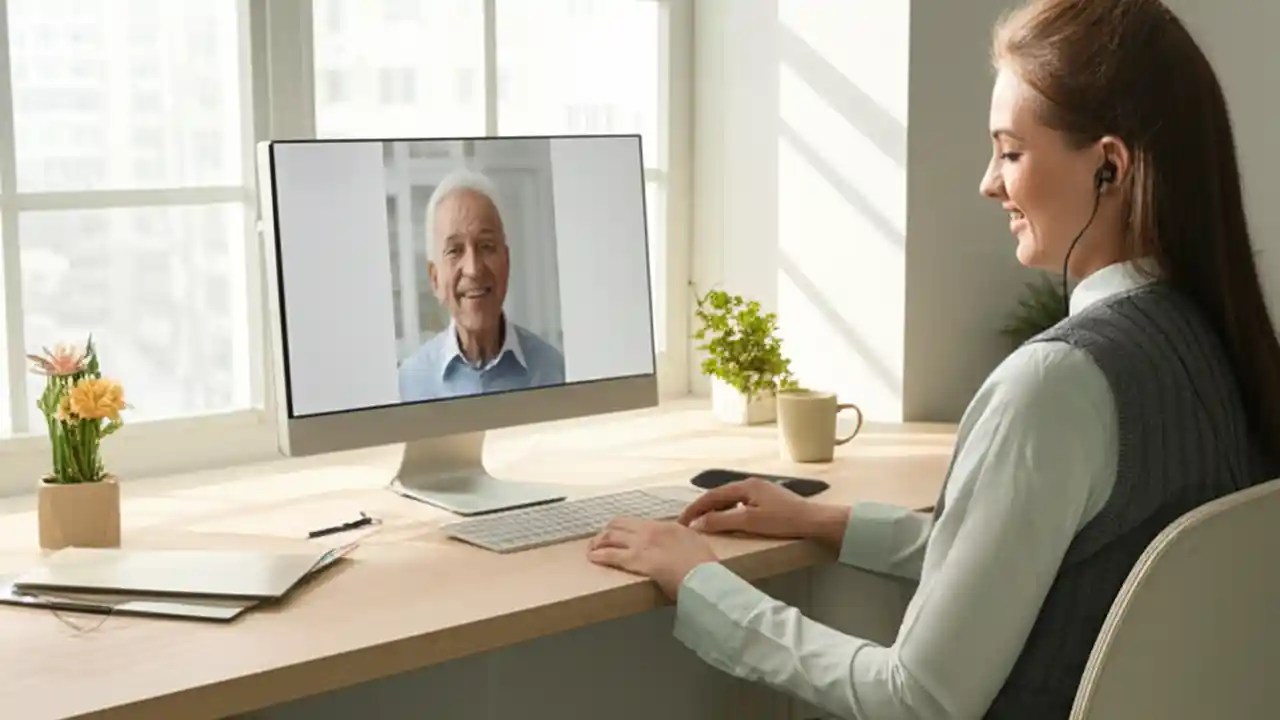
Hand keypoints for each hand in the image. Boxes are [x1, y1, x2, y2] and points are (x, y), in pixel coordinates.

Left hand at [587, 517, 717, 599]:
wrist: (703, 575)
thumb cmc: (704, 565)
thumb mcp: (696, 544)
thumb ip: (684, 539)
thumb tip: (680, 541)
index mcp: (667, 526)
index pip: (639, 523)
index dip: (625, 527)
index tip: (619, 532)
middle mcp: (651, 530)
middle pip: (621, 525)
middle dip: (607, 531)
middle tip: (600, 539)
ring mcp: (642, 543)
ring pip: (612, 536)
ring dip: (599, 541)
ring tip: (592, 548)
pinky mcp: (636, 560)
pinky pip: (611, 554)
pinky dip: (599, 555)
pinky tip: (593, 558)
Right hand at [678, 478, 850, 548]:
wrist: (815, 522)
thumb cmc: (783, 521)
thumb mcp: (749, 522)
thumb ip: (721, 520)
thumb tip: (698, 523)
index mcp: (745, 485)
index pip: (711, 495)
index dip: (694, 508)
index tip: (681, 521)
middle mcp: (752, 484)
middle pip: (720, 495)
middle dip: (702, 509)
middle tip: (688, 523)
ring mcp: (762, 491)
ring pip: (731, 499)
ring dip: (715, 510)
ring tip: (703, 524)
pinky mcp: (769, 500)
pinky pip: (741, 503)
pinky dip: (729, 512)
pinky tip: (728, 521)